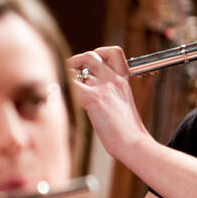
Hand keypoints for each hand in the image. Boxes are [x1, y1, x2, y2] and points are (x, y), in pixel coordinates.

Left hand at [66, 47, 153, 162]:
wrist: (134, 144)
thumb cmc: (128, 134)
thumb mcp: (123, 107)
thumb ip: (111, 97)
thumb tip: (93, 96)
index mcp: (123, 82)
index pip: (114, 53)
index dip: (99, 53)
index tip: (90, 64)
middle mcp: (113, 80)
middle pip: (91, 55)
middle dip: (76, 60)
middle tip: (71, 72)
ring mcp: (103, 88)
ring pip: (79, 66)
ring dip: (67, 72)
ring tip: (64, 84)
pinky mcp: (93, 98)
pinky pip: (71, 82)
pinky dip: (63, 85)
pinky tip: (62, 96)